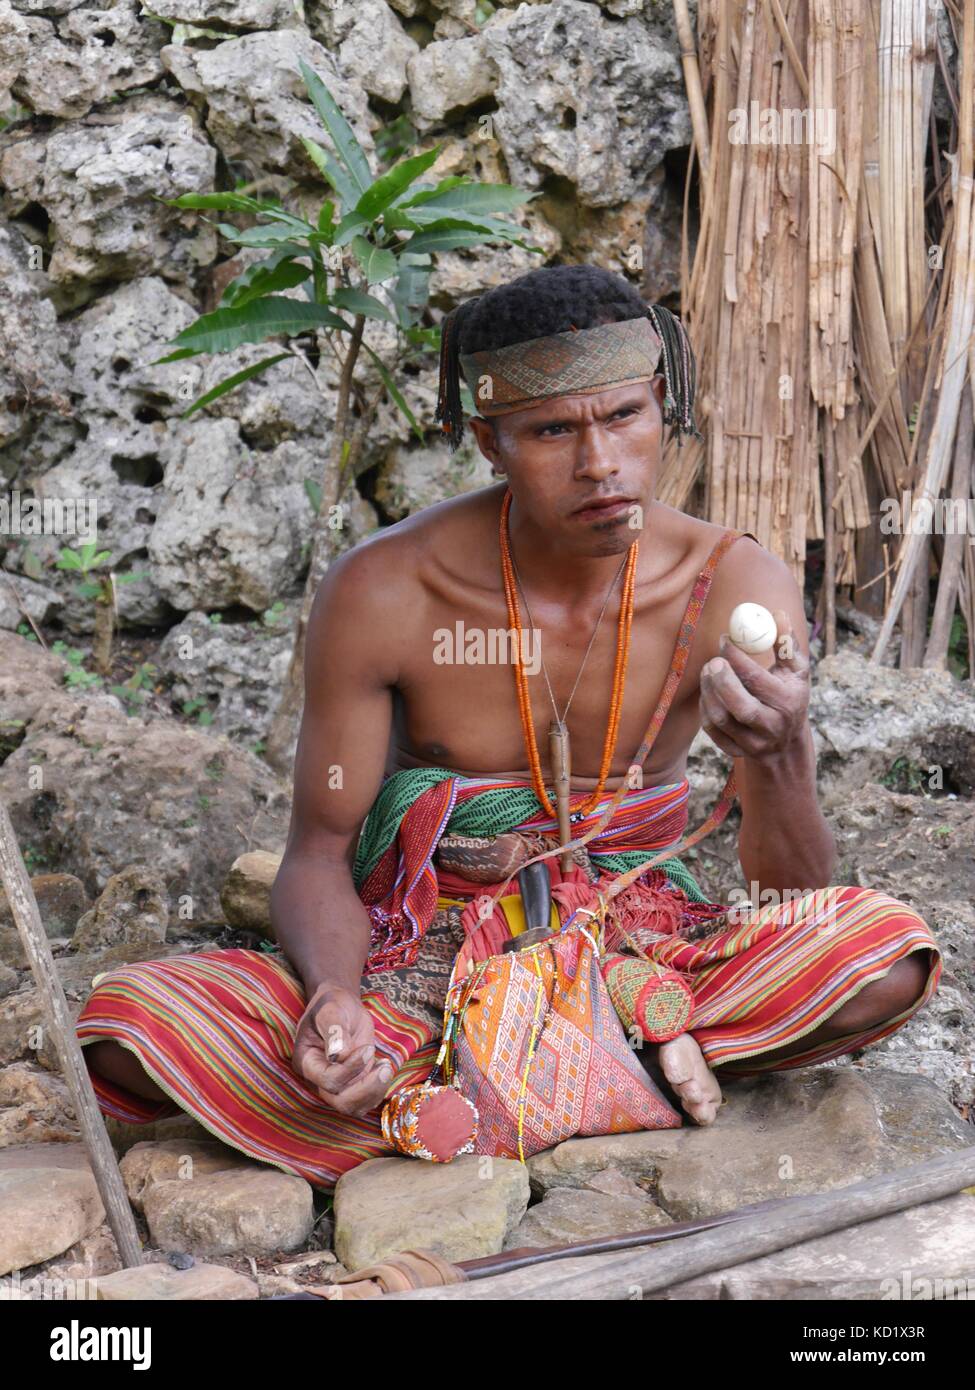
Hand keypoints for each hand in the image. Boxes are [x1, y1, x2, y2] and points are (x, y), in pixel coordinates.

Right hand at [291, 982, 393, 1117]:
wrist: (340, 1005)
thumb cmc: (331, 1005)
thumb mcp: (331, 1010)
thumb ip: (334, 1031)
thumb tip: (338, 1055)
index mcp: (306, 1062)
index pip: (328, 1080)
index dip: (350, 1069)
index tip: (367, 1048)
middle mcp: (318, 1079)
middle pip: (340, 1102)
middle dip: (365, 1090)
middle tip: (385, 1068)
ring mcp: (336, 1083)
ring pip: (354, 1107)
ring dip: (374, 1092)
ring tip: (386, 1067)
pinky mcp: (352, 1083)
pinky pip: (365, 1100)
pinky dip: (378, 1090)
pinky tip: (384, 1067)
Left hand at [699, 610, 809, 761]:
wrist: (786, 743)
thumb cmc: (789, 694)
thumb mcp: (795, 672)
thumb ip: (786, 644)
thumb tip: (776, 614)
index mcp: (789, 702)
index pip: (758, 680)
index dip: (737, 657)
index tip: (724, 639)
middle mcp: (773, 726)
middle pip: (741, 707)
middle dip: (721, 681)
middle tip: (711, 661)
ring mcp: (754, 742)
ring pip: (722, 719)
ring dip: (709, 693)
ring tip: (707, 671)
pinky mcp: (737, 751)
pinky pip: (713, 731)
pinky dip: (705, 710)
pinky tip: (708, 693)